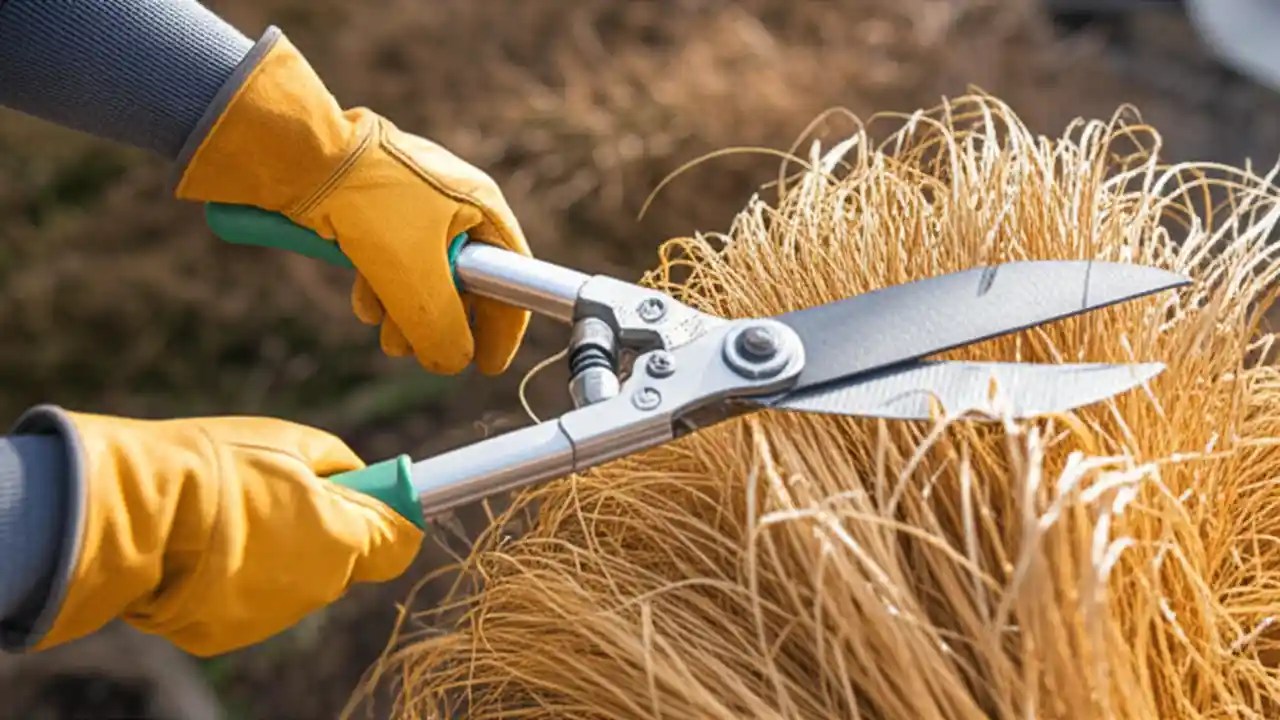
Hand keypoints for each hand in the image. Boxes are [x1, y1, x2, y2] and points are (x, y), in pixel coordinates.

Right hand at [16, 406, 420, 656]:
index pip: (400, 544)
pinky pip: (252, 601)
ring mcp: (275, 615)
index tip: (378, 501)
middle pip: (346, 561)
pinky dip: (240, 578)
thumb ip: (339, 464)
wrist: (139, 513)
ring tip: (234, 518)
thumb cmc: (220, 467)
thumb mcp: (291, 441)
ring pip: (297, 581)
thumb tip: (360, 477)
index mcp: (346, 539)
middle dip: (329, 531)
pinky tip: (208, 549)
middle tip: (286, 496)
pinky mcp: (231, 633)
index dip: (392, 519)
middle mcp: (321, 586)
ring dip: (282, 554)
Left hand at [175, 28, 530, 375]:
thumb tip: (451, 361)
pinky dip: (380, 291)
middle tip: (418, 350)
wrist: (301, 155)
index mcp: (482, 208)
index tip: (487, 365)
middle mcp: (455, 205)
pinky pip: (391, 265)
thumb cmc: (368, 204)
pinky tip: (363, 297)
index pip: (513, 279)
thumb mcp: (414, 277)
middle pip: (464, 286)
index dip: (503, 328)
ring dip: (403, 314)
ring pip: (422, 281)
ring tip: (383, 328)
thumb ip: (442, 328)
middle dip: (437, 325)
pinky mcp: (377, 212)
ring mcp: (414, 207)